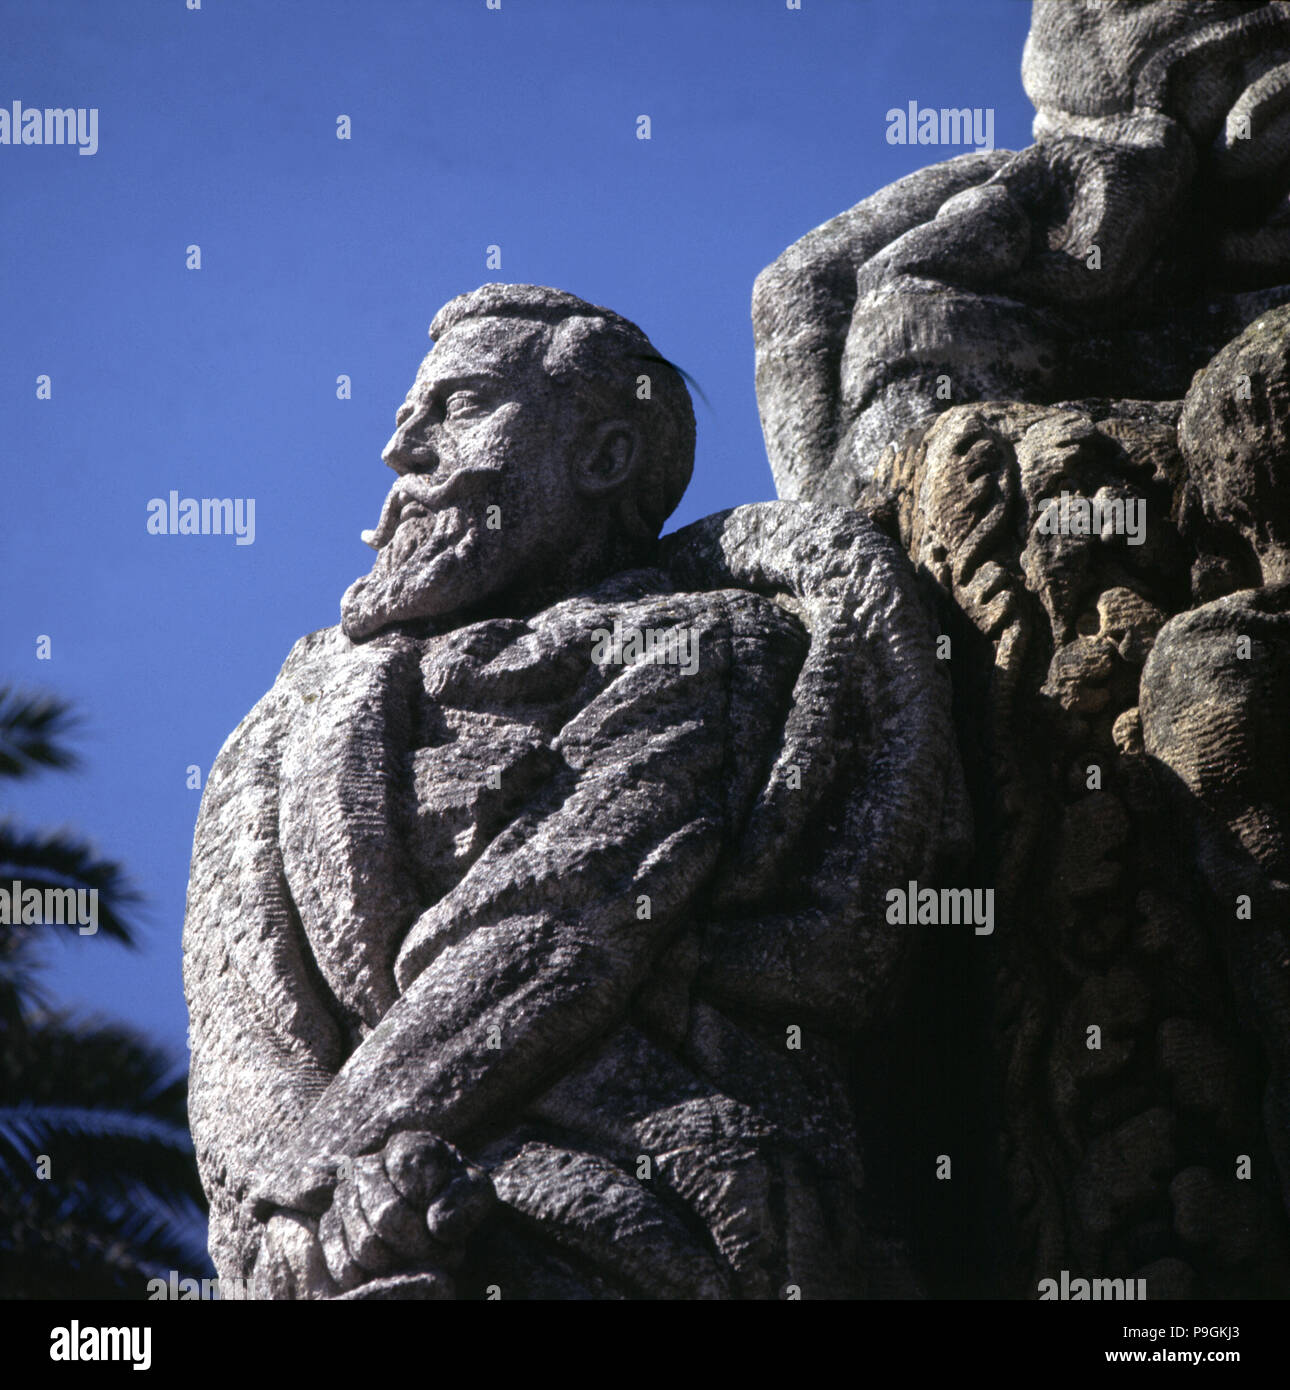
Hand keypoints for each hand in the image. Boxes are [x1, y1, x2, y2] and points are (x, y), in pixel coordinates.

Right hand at [318, 1131, 494, 1294]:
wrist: (439, 1213)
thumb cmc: (457, 1199)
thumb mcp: (475, 1194)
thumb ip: (462, 1203)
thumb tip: (436, 1226)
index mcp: (406, 1149)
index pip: (415, 1189)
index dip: (432, 1224)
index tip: (453, 1239)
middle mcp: (367, 1166)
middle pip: (387, 1218)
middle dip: (419, 1247)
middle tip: (441, 1258)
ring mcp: (344, 1196)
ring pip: (365, 1245)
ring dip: (399, 1265)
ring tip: (422, 1263)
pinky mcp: (330, 1228)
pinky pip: (344, 1264)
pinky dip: (373, 1278)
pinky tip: (395, 1272)